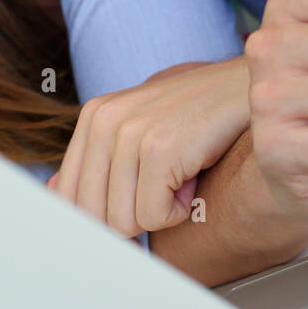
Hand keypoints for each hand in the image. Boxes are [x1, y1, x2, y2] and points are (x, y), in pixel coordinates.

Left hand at [47, 58, 249, 236]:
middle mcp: (104, 120)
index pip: (67, 196)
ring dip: (160, 213)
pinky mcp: (159, 149)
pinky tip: (195, 176)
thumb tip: (54, 190)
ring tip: (182, 177)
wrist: (253, 87)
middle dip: (132, 217)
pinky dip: (180, 210)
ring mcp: (130, 132)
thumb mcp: (142, 127)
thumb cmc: (202, 113)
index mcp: (94, 115)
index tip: (129, 219)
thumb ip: (98, 158)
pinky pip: (154, 216)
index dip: (98, 220)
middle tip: (164, 192)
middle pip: (92, 215)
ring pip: (122, 222)